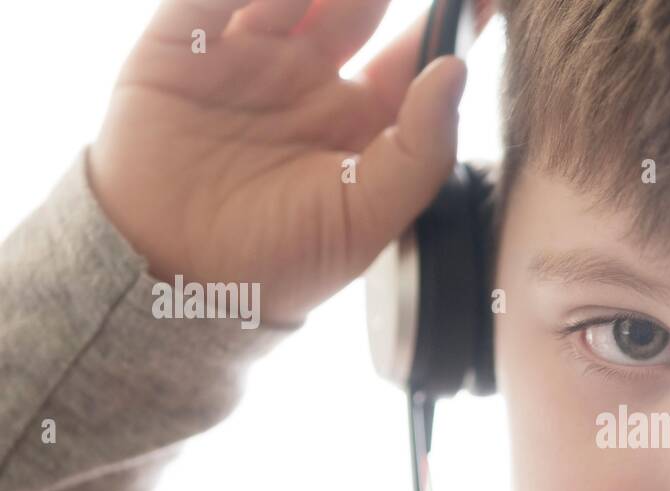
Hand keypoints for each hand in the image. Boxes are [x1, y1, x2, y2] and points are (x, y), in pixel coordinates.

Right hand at [88, 0, 469, 321]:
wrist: (180, 281)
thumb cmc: (281, 260)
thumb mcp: (369, 215)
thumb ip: (422, 148)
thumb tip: (457, 72)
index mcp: (360, 120)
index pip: (414, 56)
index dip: (450, 25)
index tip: (488, 2)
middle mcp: (308, 80)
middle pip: (356, 6)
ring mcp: (247, 57)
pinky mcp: (181, 46)